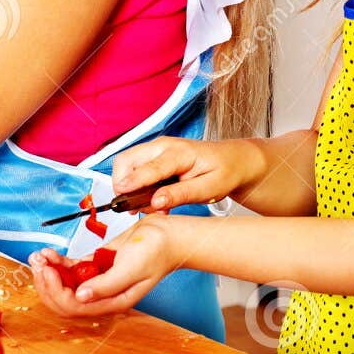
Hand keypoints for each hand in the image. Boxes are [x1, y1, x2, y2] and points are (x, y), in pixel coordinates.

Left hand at [29, 215, 182, 317]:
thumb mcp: (131, 268)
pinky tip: (51, 253)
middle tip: (38, 263)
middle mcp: (102, 295)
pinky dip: (58, 262)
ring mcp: (98, 279)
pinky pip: (71, 269)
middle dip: (46, 283)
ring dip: (48, 272)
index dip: (56, 290)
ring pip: (64, 284)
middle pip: (64, 299)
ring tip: (39, 256)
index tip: (48, 270)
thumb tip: (81, 296)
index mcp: (112, 301)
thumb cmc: (157, 252)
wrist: (168, 234)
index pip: (74, 306)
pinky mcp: (96, 264)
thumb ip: (106, 284)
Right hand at [111, 136, 263, 212]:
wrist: (233, 160)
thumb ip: (180, 195)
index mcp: (180, 153)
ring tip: (148, 205)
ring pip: (126, 163)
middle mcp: (163, 146)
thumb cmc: (224, 172)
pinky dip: (134, 183)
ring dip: (127, 185)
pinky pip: (133, 167)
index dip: (132, 182)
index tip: (121, 196)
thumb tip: (155, 202)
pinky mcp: (154, 154)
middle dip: (122, 184)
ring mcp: (157, 148)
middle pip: (127, 159)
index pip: (149, 167)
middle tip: (133, 207)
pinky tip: (152, 198)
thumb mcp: (208, 189)